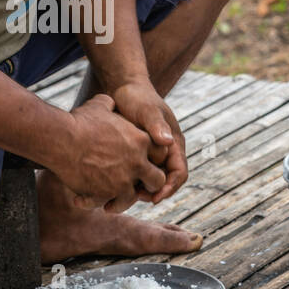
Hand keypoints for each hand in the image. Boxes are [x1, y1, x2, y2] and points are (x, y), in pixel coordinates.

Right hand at [55, 94, 167, 208]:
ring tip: (108, 200)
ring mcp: (122, 181)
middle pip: (157, 181)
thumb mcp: (99, 105)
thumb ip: (110, 105)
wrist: (61, 138)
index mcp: (140, 141)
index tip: (141, 162)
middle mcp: (137, 163)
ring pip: (132, 198)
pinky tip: (81, 199)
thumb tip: (110, 102)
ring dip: (121, 200)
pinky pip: (104, 203)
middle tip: (134, 185)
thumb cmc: (80, 120)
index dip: (152, 160)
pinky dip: (91, 202)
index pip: (161, 155)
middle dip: (148, 184)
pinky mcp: (105, 194)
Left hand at [111, 81, 186, 207]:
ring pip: (148, 182)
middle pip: (163, 183)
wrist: (122, 89)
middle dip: (151, 193)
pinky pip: (134, 176)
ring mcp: (150, 156)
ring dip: (136, 191)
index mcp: (174, 145)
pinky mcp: (135, 157)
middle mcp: (165, 154)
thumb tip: (168, 141)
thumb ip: (156, 125)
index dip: (169, 187)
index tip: (155, 197)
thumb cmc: (137, 97)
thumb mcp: (147, 110)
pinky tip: (109, 187)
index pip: (179, 173)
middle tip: (132, 198)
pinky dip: (125, 183)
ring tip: (120, 195)